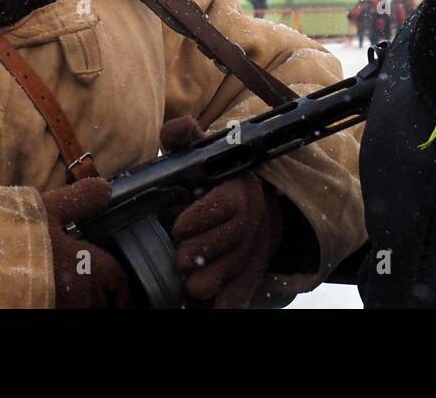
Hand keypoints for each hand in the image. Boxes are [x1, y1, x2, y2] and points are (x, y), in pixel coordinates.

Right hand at [40, 177, 130, 308]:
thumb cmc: (15, 238)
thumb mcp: (49, 209)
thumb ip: (80, 199)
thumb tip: (105, 187)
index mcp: (90, 269)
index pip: (118, 280)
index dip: (117, 279)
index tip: (116, 281)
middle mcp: (81, 298)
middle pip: (100, 298)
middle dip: (95, 289)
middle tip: (83, 276)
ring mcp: (62, 310)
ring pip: (80, 307)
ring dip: (76, 298)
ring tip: (60, 283)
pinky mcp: (41, 313)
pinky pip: (59, 309)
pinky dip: (57, 302)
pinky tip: (42, 290)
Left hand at [160, 116, 284, 308]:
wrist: (256, 200)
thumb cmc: (214, 177)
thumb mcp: (200, 152)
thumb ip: (183, 137)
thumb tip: (179, 128)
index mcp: (239, 188)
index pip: (229, 204)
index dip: (202, 218)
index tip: (179, 226)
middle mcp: (254, 217)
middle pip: (232, 241)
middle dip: (200, 252)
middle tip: (179, 257)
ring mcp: (256, 246)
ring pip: (235, 270)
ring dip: (208, 280)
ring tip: (188, 280)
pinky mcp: (255, 270)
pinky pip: (244, 292)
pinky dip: (228, 303)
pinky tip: (213, 307)